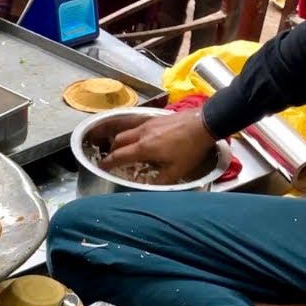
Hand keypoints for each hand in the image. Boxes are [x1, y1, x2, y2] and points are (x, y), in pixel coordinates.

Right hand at [100, 107, 216, 183]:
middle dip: (112, 150)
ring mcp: (148, 123)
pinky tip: (140, 136)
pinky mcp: (155, 118)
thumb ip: (161, 181)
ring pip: (126, 131)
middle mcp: (141, 134)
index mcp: (144, 148)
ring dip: (121, 140)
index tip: (101, 167)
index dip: (108, 162)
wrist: (205, 123)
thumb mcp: (177, 170)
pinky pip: (136, 125)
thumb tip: (150, 187)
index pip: (119, 155)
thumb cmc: (191, 148)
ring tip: (123, 148)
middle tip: (112, 158)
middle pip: (118, 141)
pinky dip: (131, 133)